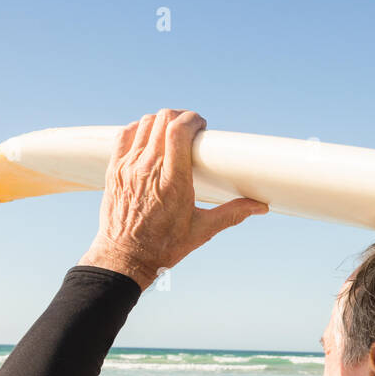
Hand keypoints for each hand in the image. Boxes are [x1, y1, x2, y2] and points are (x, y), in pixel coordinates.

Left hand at [79, 109, 267, 288]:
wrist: (125, 258)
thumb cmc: (164, 247)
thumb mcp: (201, 230)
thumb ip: (232, 214)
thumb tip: (260, 207)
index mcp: (172, 182)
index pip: (178, 131)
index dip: (192, 119)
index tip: (202, 126)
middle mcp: (148, 169)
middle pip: (162, 120)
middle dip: (180, 117)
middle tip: (190, 129)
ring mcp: (128, 167)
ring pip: (143, 123)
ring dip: (160, 122)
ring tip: (171, 133)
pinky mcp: (114, 169)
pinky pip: (124, 134)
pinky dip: (138, 129)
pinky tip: (148, 138)